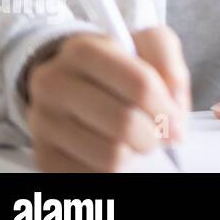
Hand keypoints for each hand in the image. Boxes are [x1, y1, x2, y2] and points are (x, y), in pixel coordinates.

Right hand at [25, 26, 190, 171]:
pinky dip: (113, 168)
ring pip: (110, 155)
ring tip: (135, 140)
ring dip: (134, 152)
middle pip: (125, 123)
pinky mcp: (43, 155)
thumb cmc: (117, 64)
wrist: (73, 81)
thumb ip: (169, 65)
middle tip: (158, 133)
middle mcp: (54, 84)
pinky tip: (113, 150)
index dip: (166, 108)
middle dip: (153, 134)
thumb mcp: (147, 45)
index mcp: (82, 50)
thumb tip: (174, 107)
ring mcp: (43, 121)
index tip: (176, 120)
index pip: (140, 84)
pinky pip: (92, 175)